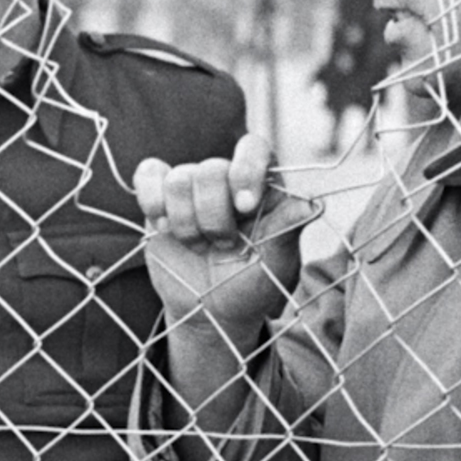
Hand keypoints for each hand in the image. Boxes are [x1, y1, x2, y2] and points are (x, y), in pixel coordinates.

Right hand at [134, 134, 317, 342]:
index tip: (244, 207)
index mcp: (261, 186)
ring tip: (198, 246)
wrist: (212, 312)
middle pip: (210, 169)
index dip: (245, 170)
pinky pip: (148, 176)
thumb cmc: (251, 286)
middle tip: (223, 245)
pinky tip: (164, 228)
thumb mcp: (277, 264)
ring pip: (178, 179)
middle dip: (213, 216)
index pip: (253, 148)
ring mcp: (191, 187)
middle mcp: (226, 179)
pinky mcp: (159, 198)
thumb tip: (312, 203)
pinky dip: (152, 201)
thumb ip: (288, 229)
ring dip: (185, 222)